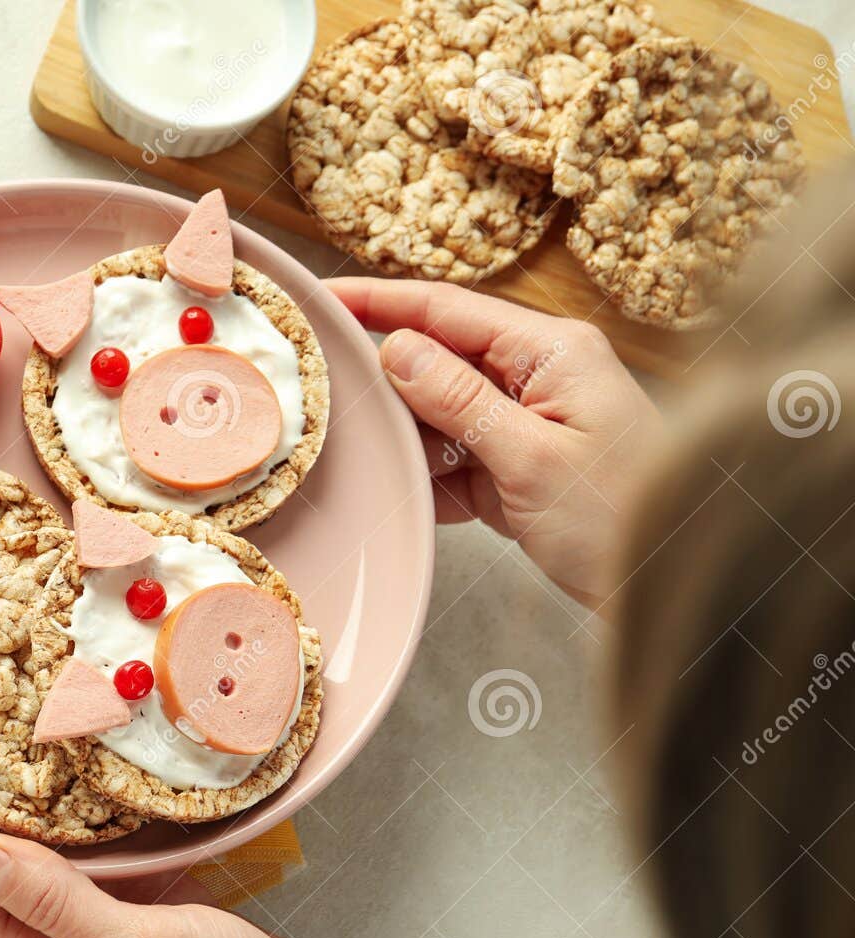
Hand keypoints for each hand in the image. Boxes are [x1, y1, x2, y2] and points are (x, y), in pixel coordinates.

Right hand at [328, 278, 667, 608]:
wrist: (666, 587)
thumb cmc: (625, 519)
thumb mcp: (533, 460)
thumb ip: (460, 400)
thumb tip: (397, 349)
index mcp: (551, 353)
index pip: (448, 310)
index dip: (380, 302)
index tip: (323, 299)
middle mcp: (537, 378)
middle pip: (437, 361)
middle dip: (387, 385)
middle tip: (326, 397)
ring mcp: (525, 424)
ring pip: (438, 416)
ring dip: (408, 442)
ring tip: (368, 460)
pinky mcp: (516, 469)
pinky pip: (452, 461)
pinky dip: (430, 480)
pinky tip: (411, 499)